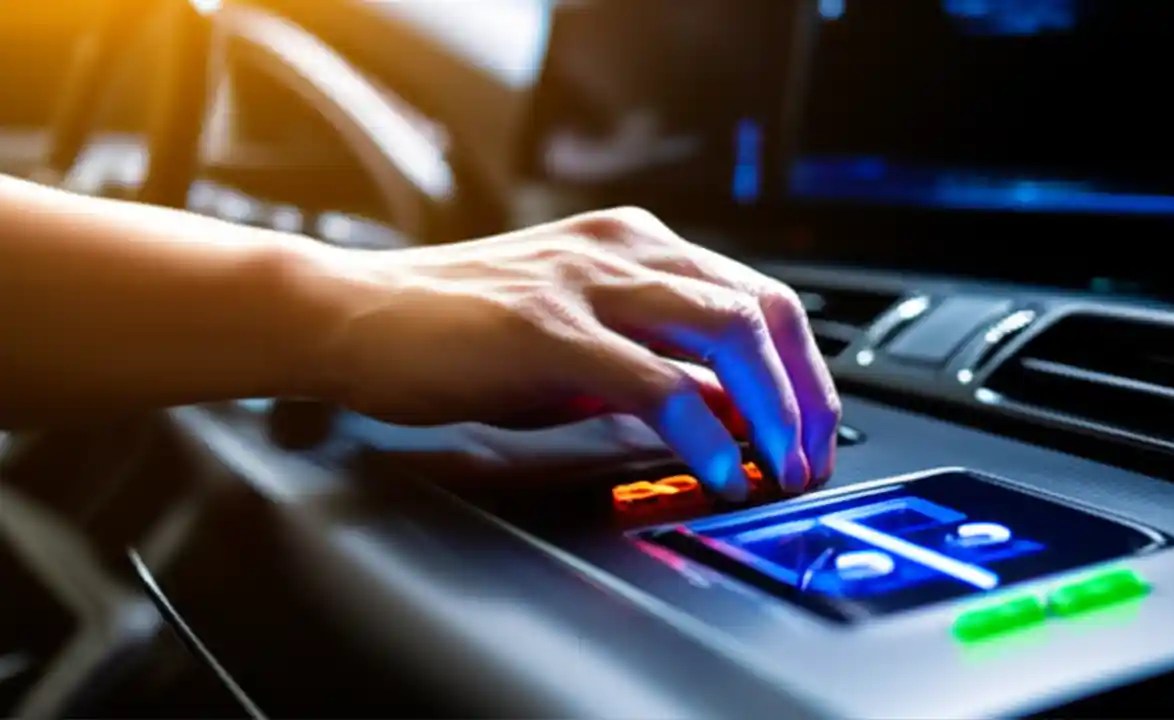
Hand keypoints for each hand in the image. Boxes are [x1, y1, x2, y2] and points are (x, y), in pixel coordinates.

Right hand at [301, 208, 841, 499]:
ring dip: (774, 410)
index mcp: (634, 244)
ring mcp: (587, 286)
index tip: (808, 427)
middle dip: (804, 392)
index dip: (799, 368)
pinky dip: (705, 434)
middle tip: (809, 456)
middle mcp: (624, 250)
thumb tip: (724, 410)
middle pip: (760, 309)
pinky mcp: (549, 333)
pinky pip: (657, 384)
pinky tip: (720, 470)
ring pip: (727, 332)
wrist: (352, 313)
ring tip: (781, 467)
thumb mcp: (575, 337)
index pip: (755, 294)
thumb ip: (648, 360)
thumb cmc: (455, 327)